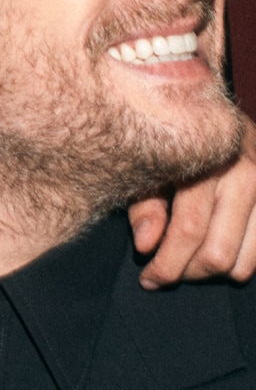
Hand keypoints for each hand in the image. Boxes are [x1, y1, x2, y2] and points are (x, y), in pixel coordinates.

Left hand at [130, 114, 255, 287]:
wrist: (210, 110)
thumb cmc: (174, 141)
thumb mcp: (151, 165)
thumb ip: (145, 205)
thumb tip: (146, 246)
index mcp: (209, 160)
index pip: (189, 230)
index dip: (165, 264)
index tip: (148, 279)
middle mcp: (246, 173)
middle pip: (219, 253)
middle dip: (187, 273)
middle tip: (165, 271)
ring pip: (245, 261)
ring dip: (213, 274)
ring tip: (188, 263)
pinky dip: (237, 263)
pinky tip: (211, 251)